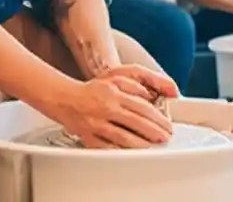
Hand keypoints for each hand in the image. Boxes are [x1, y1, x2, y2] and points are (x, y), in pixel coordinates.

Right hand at [52, 64, 176, 148]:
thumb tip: (150, 95)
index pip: (142, 107)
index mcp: (114, 93)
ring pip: (123, 137)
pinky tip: (130, 154)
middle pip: (135, 123)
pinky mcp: (89, 137)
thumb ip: (133, 84)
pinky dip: (120, 152)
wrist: (65, 98)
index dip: (157, 118)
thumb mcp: (114, 78)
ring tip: (152, 147)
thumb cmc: (92, 89)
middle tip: (164, 138)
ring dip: (141, 144)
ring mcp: (97, 124)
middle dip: (154, 132)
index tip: (166, 125)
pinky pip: (107, 148)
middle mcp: (106, 108)